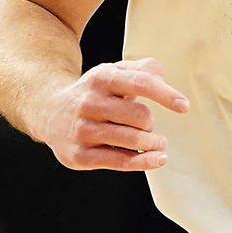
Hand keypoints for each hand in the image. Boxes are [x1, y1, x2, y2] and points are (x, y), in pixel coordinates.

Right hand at [31, 57, 188, 171]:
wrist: (48, 112)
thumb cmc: (92, 93)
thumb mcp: (113, 73)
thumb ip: (141, 70)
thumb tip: (161, 77)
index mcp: (100, 78)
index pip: (140, 83)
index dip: (165, 94)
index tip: (184, 107)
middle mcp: (89, 103)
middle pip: (139, 115)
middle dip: (151, 122)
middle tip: (147, 124)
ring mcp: (82, 130)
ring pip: (132, 139)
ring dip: (153, 143)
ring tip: (157, 143)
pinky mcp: (79, 155)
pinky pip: (120, 161)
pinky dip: (144, 161)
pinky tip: (158, 159)